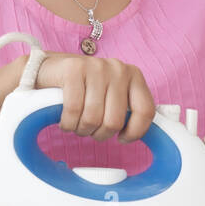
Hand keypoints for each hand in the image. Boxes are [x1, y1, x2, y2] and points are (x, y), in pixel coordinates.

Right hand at [34, 52, 156, 143]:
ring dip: (81, 130)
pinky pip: (73, 111)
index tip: (122, 138)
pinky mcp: (73, 70)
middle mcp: (118, 68)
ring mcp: (96, 67)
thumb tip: (154, 137)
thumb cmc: (84, 88)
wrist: (50, 69)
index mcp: (133, 75)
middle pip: (115, 121)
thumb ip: (128, 109)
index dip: (135, 132)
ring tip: (77, 124)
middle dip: (100, 134)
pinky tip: (66, 120)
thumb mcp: (112, 94)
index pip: (146, 111)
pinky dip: (67, 123)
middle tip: (91, 130)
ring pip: (93, 119)